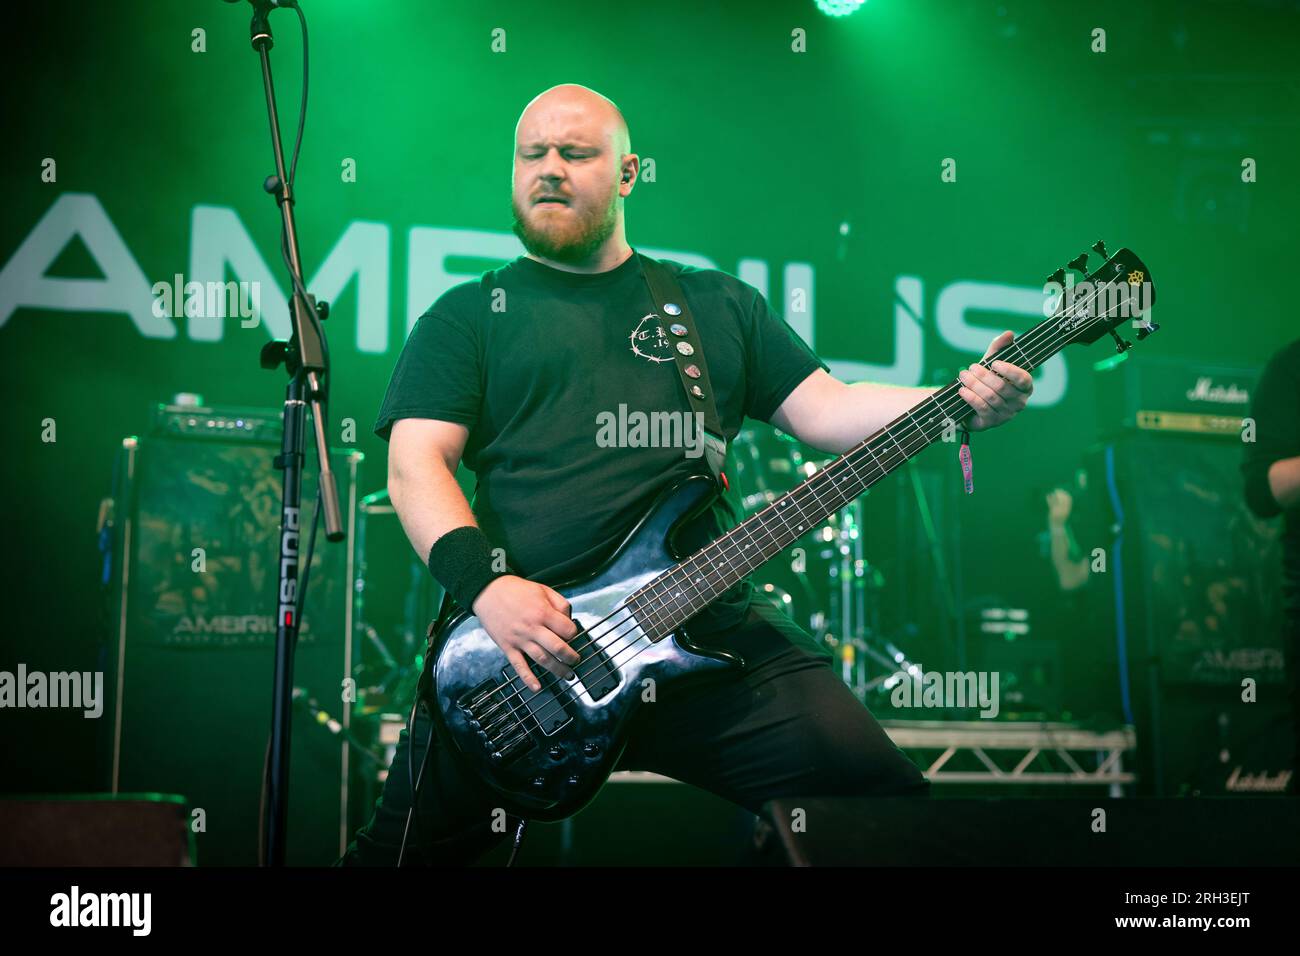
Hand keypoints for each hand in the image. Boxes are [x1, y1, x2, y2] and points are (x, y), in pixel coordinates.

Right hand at [471, 575, 580, 691]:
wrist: (488, 592)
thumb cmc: (516, 590)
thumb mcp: (543, 589)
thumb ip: (560, 603)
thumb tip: (569, 619)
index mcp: (543, 612)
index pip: (567, 629)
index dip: (574, 633)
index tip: (574, 635)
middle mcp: (532, 628)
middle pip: (558, 648)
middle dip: (571, 657)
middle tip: (576, 660)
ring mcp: (520, 639)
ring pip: (542, 659)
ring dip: (557, 669)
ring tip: (567, 675)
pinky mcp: (508, 647)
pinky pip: (519, 665)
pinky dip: (528, 678)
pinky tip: (537, 687)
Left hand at [958, 330, 1033, 431]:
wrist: (970, 403)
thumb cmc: (986, 381)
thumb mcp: (991, 364)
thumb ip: (1000, 348)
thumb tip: (1009, 333)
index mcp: (1025, 388)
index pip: (1023, 379)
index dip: (1009, 370)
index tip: (994, 363)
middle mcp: (1019, 403)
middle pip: (1002, 387)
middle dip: (984, 375)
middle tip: (971, 367)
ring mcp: (1006, 415)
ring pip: (990, 397)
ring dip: (974, 384)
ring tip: (963, 375)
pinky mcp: (991, 423)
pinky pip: (982, 408)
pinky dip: (971, 397)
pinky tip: (962, 390)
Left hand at [1045, 488, 1073, 524]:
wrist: (1057, 525)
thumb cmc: (1061, 516)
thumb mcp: (1064, 510)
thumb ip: (1065, 504)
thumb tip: (1063, 495)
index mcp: (1067, 509)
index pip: (1068, 500)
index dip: (1065, 494)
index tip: (1062, 490)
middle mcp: (1064, 511)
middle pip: (1062, 500)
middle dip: (1059, 493)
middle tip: (1056, 489)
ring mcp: (1058, 512)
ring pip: (1056, 501)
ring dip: (1054, 496)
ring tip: (1052, 493)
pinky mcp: (1052, 513)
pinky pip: (1051, 504)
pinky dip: (1049, 499)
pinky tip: (1047, 495)